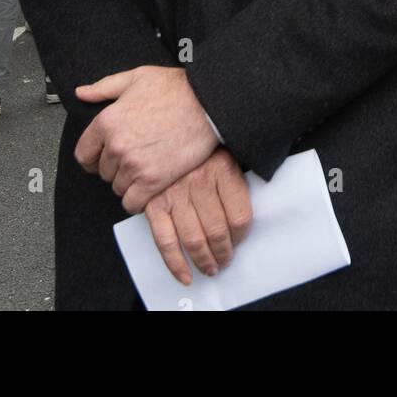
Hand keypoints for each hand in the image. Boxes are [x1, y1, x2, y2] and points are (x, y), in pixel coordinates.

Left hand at [74, 66, 217, 212]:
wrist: (208, 104)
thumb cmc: (176, 89)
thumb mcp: (135, 78)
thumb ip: (104, 87)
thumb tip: (82, 93)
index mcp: (107, 121)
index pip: (84, 154)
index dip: (92, 158)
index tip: (100, 160)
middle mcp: (117, 146)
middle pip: (103, 172)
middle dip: (115, 167)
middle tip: (132, 159)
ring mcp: (134, 165)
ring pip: (117, 188)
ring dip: (128, 182)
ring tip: (144, 169)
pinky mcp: (154, 181)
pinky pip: (132, 203)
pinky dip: (138, 199)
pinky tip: (148, 187)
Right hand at [144, 148, 251, 284]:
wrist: (170, 121)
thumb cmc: (199, 144)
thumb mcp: (226, 153)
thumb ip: (234, 183)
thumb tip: (239, 226)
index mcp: (223, 168)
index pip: (240, 216)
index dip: (242, 236)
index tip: (239, 241)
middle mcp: (199, 180)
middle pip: (218, 231)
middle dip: (223, 253)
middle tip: (224, 260)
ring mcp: (174, 192)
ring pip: (194, 239)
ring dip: (204, 260)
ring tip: (210, 267)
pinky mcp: (154, 203)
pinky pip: (165, 240)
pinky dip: (175, 263)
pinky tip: (185, 274)